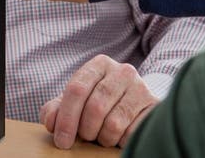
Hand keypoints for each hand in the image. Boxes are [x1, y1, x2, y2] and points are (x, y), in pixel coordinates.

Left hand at [39, 55, 157, 148]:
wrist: (136, 102)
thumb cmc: (100, 102)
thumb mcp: (78, 101)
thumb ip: (57, 108)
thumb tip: (50, 121)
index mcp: (99, 64)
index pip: (77, 89)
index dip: (66, 118)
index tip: (61, 141)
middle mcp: (122, 71)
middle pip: (95, 107)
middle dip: (86, 130)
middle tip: (86, 136)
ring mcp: (140, 87)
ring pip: (114, 124)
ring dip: (104, 138)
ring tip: (104, 135)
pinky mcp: (154, 106)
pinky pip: (132, 133)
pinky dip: (122, 141)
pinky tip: (120, 135)